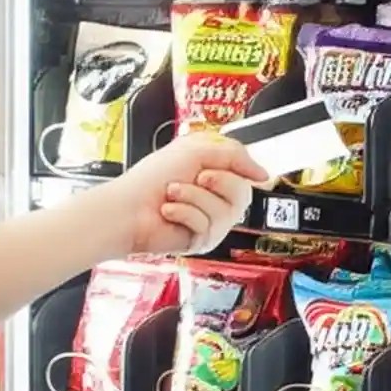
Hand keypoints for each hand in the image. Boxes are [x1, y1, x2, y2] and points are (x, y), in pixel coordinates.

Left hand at [100, 132, 267, 255]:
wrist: (127, 207)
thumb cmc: (151, 177)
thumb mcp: (196, 150)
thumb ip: (235, 156)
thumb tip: (262, 173)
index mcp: (215, 172)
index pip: (246, 171)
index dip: (240, 168)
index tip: (227, 165)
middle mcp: (215, 196)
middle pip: (243, 193)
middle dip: (218, 182)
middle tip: (198, 177)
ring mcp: (210, 220)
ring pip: (226, 211)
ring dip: (194, 197)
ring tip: (173, 194)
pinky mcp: (201, 240)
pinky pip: (208, 226)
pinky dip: (185, 214)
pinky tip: (169, 212)